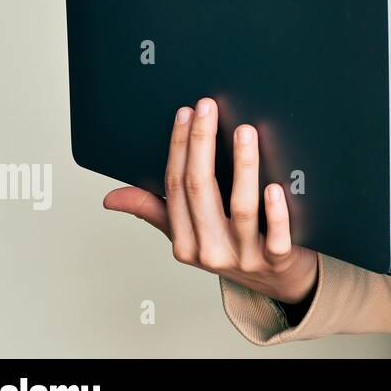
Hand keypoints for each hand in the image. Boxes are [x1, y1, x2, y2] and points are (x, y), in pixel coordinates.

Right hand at [103, 97, 318, 306]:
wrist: (280, 283)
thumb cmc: (233, 249)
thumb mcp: (190, 234)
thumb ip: (156, 211)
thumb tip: (110, 198)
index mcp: (185, 242)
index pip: (176, 186)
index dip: (179, 147)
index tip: (186, 113)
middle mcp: (211, 250)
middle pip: (202, 190)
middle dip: (202, 144)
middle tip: (209, 107)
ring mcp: (245, 257)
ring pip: (241, 208)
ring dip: (243, 166)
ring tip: (245, 131)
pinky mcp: (279, 260)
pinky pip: (277, 238)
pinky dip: (276, 212)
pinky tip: (275, 185)